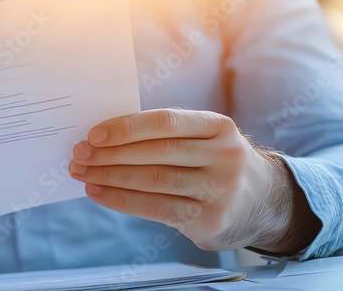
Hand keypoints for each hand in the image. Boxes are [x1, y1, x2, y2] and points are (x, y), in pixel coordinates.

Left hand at [69, 109, 316, 252]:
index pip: (166, 122)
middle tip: (79, 155)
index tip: (93, 134)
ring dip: (110, 177)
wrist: (263, 203)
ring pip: (153, 180)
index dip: (126, 127)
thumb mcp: (205, 141)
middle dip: (110, 154)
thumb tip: (102, 138)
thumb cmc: (214, 163)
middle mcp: (225, 155)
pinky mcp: (210, 219)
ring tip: (82, 173)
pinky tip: (98, 193)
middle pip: (156, 152)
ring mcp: (220, 189)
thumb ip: (166, 136)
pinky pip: (156, 208)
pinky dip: (121, 200)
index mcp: (219, 127)